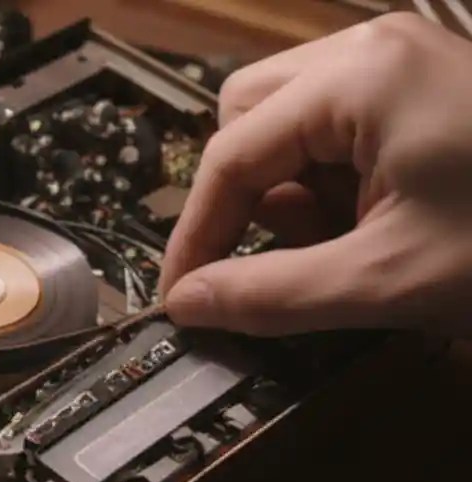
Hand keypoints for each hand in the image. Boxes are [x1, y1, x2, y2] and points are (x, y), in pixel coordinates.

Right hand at [158, 13, 471, 337]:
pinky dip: (336, 179)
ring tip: (350, 241)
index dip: (198, 234)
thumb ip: (273, 295)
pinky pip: (338, 124)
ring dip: (293, 190)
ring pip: (289, 119)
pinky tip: (379, 220)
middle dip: (251, 196)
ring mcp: (403, 60)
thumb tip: (191, 305)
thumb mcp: (391, 279)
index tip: (184, 296)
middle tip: (285, 256)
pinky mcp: (425, 84)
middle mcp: (373, 49)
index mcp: (361, 77)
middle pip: (249, 117)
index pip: (231, 154)